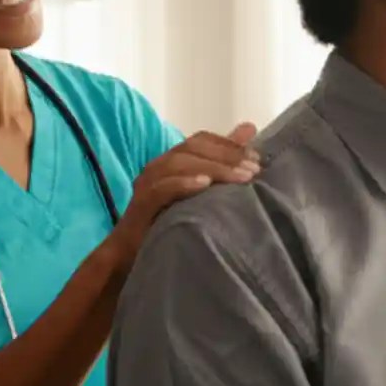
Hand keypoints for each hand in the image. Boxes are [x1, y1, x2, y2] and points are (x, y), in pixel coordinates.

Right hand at [105, 123, 259, 265]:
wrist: (128, 256)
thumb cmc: (165, 223)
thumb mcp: (197, 192)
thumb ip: (221, 160)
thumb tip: (249, 129)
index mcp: (171, 162)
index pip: (200, 141)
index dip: (228, 144)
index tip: (256, 157)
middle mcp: (158, 167)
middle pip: (192, 149)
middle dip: (226, 156)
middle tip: (254, 169)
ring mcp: (147, 184)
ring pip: (179, 164)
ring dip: (213, 168)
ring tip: (240, 177)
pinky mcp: (141, 205)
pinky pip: (161, 189)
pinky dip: (183, 183)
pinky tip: (204, 185)